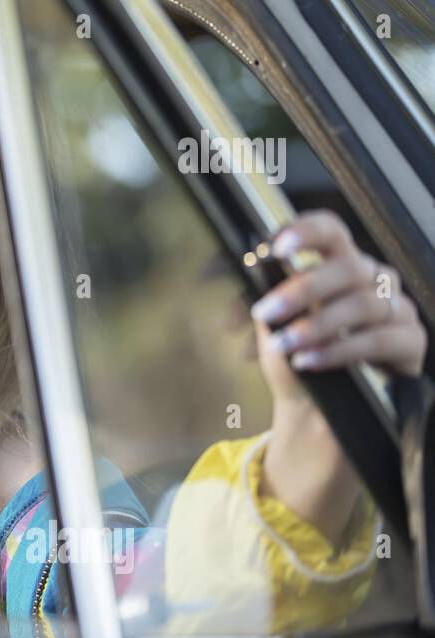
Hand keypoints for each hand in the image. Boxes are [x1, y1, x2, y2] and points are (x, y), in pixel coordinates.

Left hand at [249, 210, 426, 544]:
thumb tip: (227, 306)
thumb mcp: (270, 329)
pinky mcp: (410, 343)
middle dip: (302, 289)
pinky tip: (308, 362)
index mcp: (339, 264)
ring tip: (283, 346)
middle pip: (348, 267)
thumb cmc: (296, 354)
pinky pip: (380, 340)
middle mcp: (373, 279)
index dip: (307, 231)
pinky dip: (339, 350)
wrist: (318, 406)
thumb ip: (252, 307)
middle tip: (263, 313)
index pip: (331, 231)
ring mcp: (397, 309)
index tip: (275, 247)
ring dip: (317, 325)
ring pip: (365, 304)